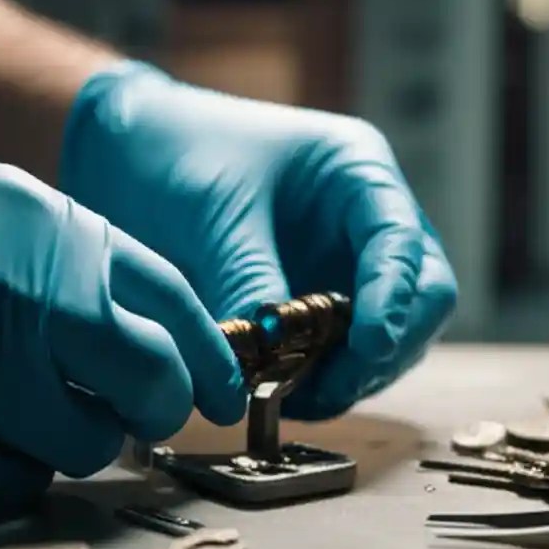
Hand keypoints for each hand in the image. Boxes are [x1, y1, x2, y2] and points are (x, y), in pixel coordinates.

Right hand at [0, 151, 244, 507]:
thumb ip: (70, 270)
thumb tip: (143, 344)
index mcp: (51, 230)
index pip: (173, 301)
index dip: (209, 356)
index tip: (222, 395)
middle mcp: (30, 296)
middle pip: (151, 380)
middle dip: (155, 409)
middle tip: (136, 415)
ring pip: (87, 441)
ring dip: (67, 438)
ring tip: (7, 404)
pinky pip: (13, 477)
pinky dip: (0, 465)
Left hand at [59, 62, 456, 418]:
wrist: (126, 155)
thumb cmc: (176, 152)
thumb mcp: (214, 213)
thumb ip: (250, 279)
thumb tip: (267, 359)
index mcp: (358, 173)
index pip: (402, 242)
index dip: (395, 298)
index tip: (369, 346)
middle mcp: (368, 222)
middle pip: (422, 295)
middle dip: (387, 345)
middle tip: (332, 384)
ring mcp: (347, 266)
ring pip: (392, 335)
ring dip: (355, 373)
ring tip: (294, 396)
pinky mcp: (318, 307)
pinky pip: (343, 354)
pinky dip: (322, 380)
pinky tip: (283, 392)